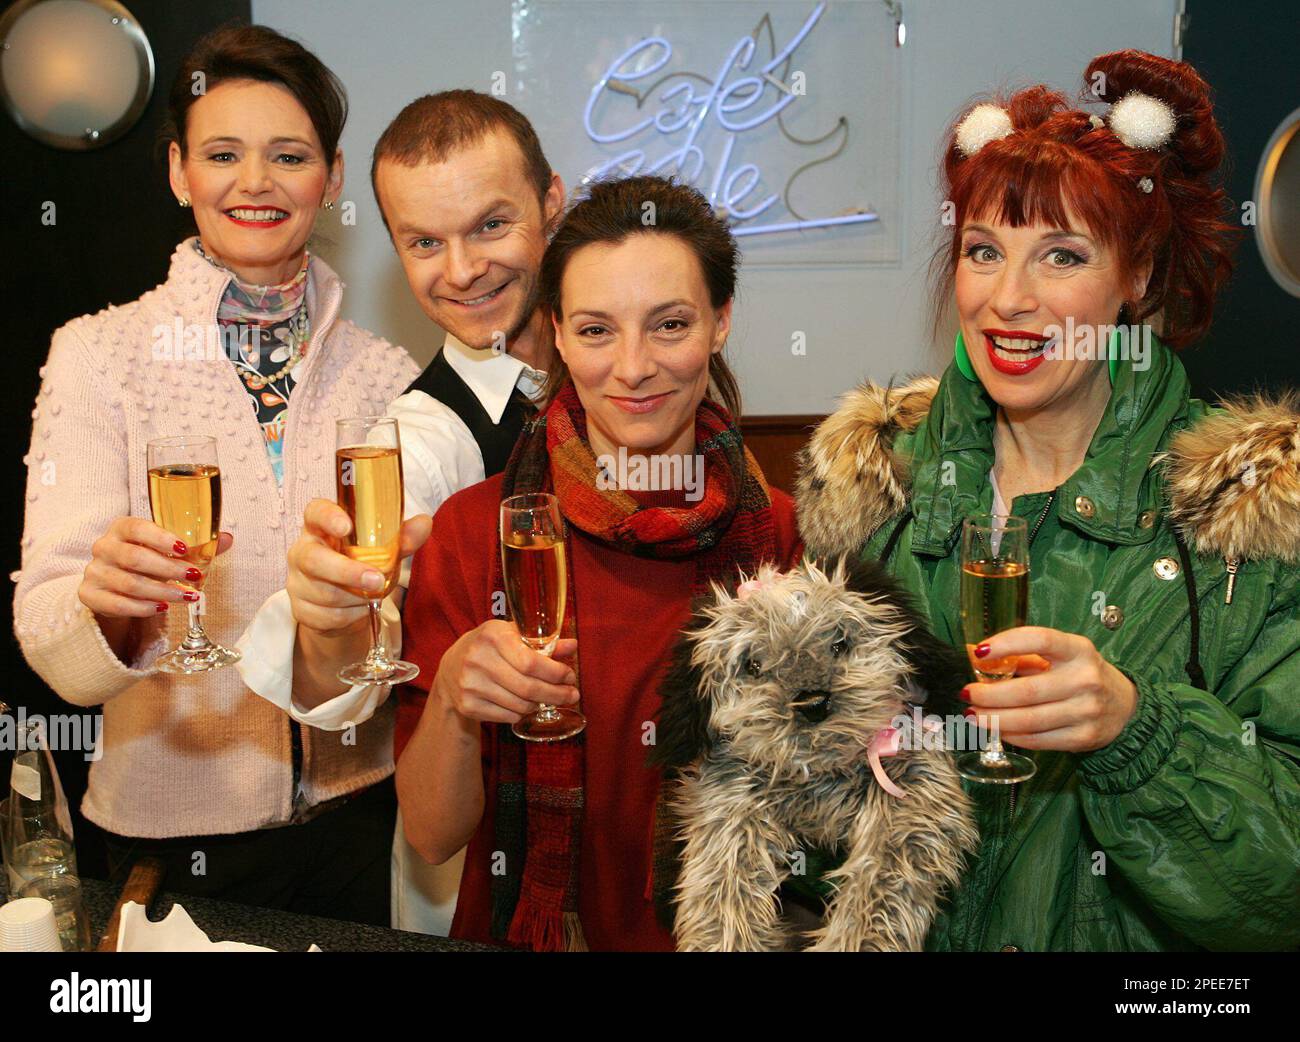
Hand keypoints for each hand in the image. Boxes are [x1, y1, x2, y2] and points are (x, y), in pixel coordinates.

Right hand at [79, 516, 232, 618]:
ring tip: (186, 597)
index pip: (137, 527)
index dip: (160, 538)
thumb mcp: (169, 551)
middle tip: (194, 577)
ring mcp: (94, 571)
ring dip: (162, 592)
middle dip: (169, 569)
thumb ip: (197, 545)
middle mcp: (104, 546)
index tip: (184, 549)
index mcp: (122, 528)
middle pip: (135, 558)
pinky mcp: (89, 594)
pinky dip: (143, 608)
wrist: (115, 586)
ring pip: (129, 583)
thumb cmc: (148, 562)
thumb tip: (226, 539)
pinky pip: (117, 604)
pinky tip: (161, 608)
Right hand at [287, 498, 430, 637]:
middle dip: (347, 571)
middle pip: (314, 559)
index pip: (315, 513)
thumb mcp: (382, 550)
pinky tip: (357, 609)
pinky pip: (326, 617)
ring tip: (372, 593)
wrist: (344, 605)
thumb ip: (401, 538)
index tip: (346, 525)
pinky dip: (350, 616)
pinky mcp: (301, 610)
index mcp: (321, 528)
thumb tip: (424, 523)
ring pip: (325, 594)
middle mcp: (303, 552)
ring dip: (356, 597)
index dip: (327, 517)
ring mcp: (297, 582)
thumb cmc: (361, 565)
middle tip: (377, 579)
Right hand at [433, 620, 579, 724]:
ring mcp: (471, 685)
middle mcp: (478, 660)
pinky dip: (523, 713)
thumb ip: (543, 643)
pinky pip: (508, 716)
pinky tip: (526, 705)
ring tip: (547, 698)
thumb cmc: (490, 647)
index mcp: (493, 636)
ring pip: (520, 705)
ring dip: (540, 705)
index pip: (531, 662)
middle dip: (556, 694)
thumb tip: (572, 647)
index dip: (556, 673)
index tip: (570, 677)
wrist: (451, 666)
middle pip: (528, 688)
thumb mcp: (512, 636)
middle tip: (572, 695)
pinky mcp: (468, 706)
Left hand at [962, 626, 1138, 752]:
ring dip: (994, 719)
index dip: (1006, 644)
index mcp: (1078, 650)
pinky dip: (1012, 735)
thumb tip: (979, 658)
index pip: (1040, 640)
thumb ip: (1026, 657)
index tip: (979, 652)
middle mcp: (1085, 678)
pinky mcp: (1084, 737)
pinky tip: (997, 729)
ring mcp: (1087, 711)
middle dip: (989, 695)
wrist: (1125, 707)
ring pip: (1029, 720)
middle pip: (1027, 690)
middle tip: (967, 694)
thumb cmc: (1080, 674)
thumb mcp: (1063, 656)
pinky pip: (1038, 739)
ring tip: (973, 714)